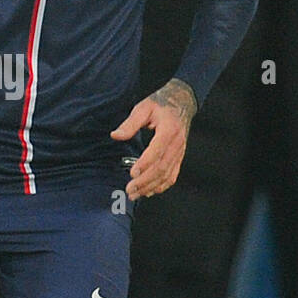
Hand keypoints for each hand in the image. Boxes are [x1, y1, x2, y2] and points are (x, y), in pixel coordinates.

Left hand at [111, 78, 197, 198]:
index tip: (132, 173)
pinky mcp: (179, 157)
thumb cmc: (161, 105)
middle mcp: (177, 144)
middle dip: (145, 181)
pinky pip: (172, 175)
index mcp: (169, 130)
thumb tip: (116, 136)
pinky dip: (161, 186)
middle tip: (130, 189)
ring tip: (135, 194)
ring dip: (151, 187)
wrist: (181, 103)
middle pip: (162, 167)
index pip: (157, 151)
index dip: (145, 164)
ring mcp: (179, 152)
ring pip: (167, 175)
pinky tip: (150, 191)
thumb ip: (130, 123)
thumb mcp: (144, 107)